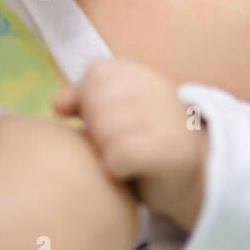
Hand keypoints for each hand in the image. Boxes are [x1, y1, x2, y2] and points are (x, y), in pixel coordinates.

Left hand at [52, 58, 208, 231]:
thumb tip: (56, 106)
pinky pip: (119, 156)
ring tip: (125, 155)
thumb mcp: (116, 107)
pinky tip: (131, 170)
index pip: (96, 75)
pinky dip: (117, 169)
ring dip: (106, 151)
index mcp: (146, 75)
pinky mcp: (168, 149)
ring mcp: (167, 118)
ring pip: (105, 131)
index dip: (91, 100)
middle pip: (97, 103)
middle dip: (97, 128)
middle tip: (118, 140)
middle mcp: (160, 90)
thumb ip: (84, 96)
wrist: (192, 174)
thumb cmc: (144, 138)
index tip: (108, 117)